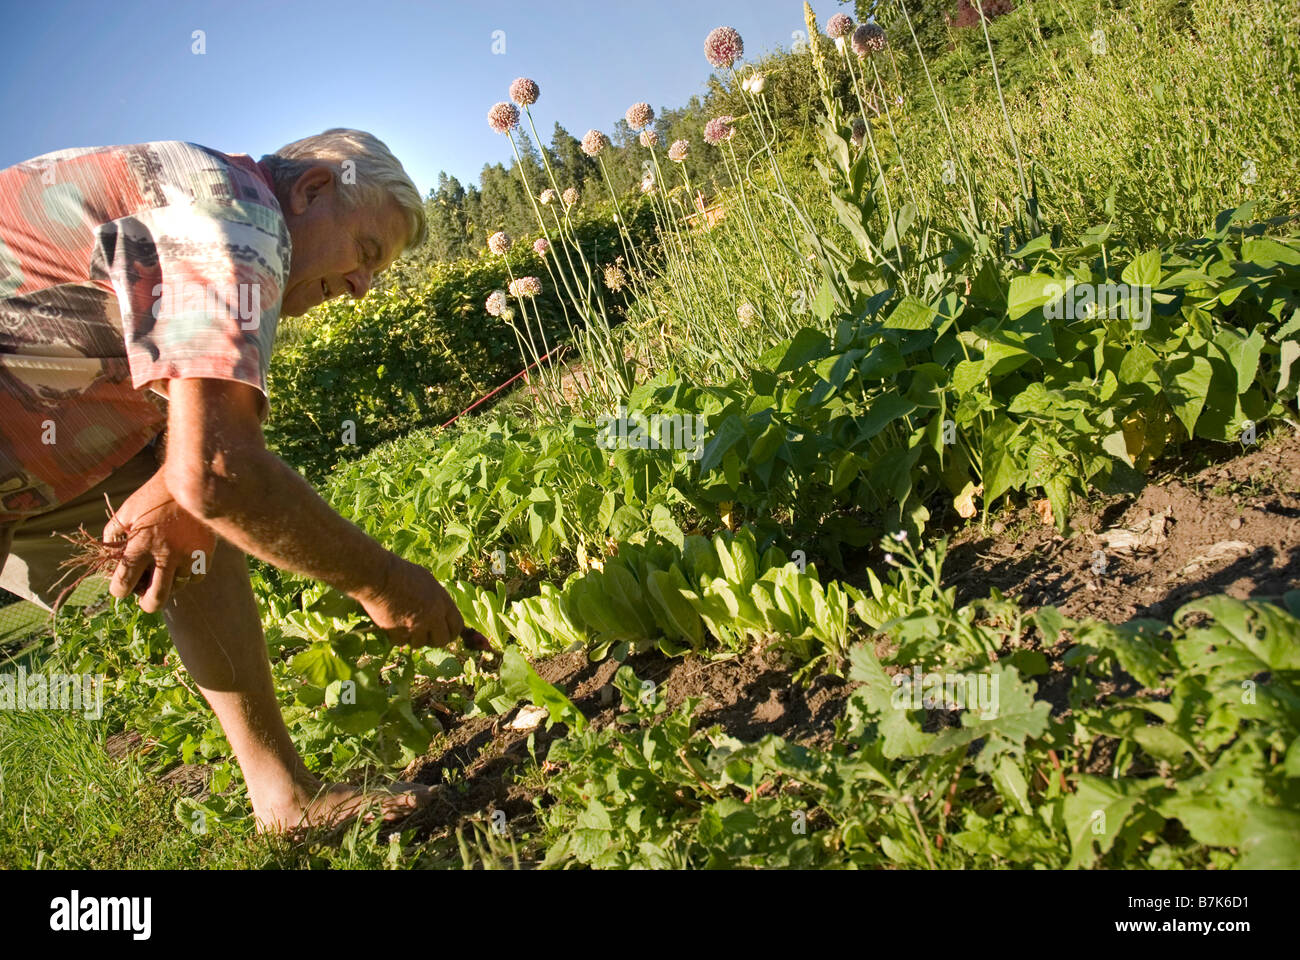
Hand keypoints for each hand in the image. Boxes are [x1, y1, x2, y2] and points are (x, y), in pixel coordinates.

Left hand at [104, 469, 217, 613]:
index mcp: (141, 545)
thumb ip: (113, 535)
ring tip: (164, 573)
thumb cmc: (153, 496)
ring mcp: (188, 555)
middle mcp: (166, 554)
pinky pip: (196, 577)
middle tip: (144, 599)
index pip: (124, 583)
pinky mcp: (205, 552)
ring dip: (168, 584)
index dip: (118, 590)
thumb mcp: (126, 512)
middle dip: (146, 604)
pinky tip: (181, 565)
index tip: (121, 588)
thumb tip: (110, 556)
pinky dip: (187, 575)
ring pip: (177, 587)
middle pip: (155, 599)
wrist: (190, 482)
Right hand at [357, 553, 464, 647]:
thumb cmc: (401, 573)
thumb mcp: (427, 580)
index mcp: (442, 601)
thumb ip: (437, 598)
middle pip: (442, 641)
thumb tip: (442, 612)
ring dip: (414, 638)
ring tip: (406, 625)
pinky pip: (402, 643)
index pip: (457, 626)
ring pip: (420, 644)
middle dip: (435, 640)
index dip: (452, 632)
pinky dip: (398, 637)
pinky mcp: (399, 632)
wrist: (379, 576)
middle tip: (427, 636)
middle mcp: (433, 616)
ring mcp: (416, 626)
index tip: (446, 633)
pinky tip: (394, 625)